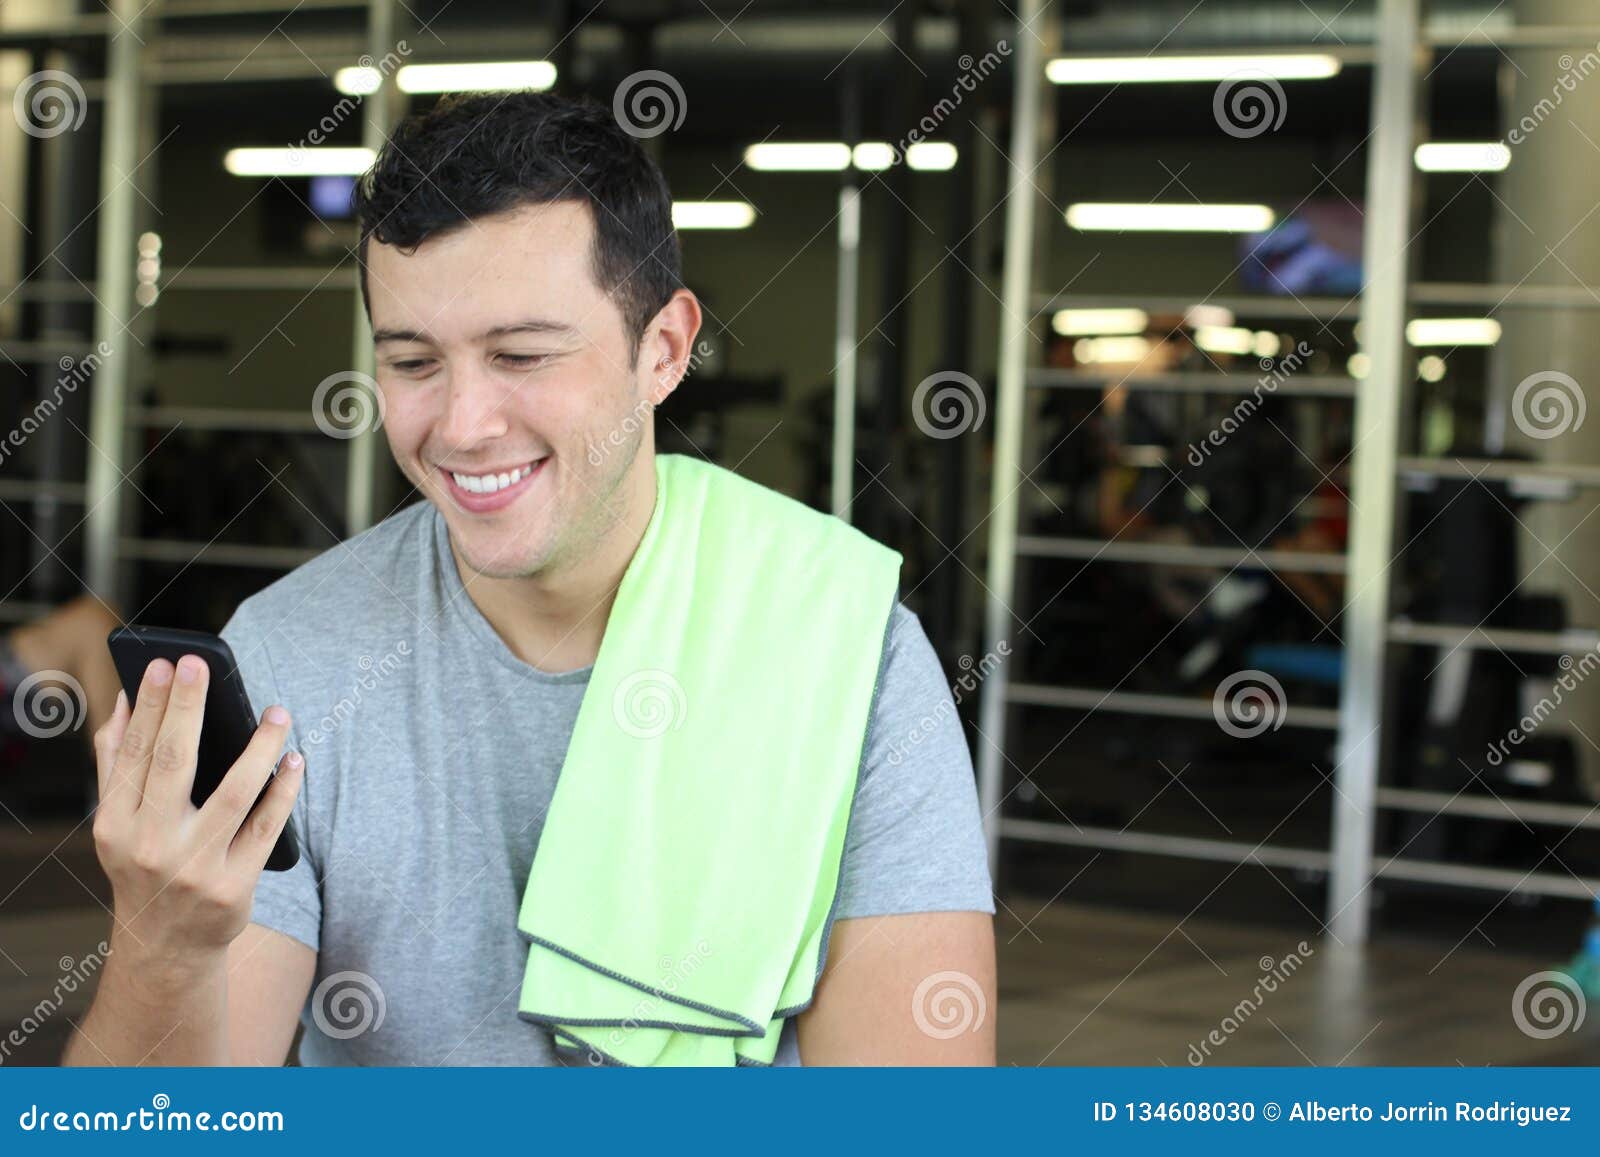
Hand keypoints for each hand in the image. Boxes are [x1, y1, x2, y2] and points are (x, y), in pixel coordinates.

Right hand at [90, 654, 303, 977]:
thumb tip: (123, 702)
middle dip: (186, 710)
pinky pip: (266, 827)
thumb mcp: (118, 824)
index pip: (134, 753)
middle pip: (173, 764)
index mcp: (116, 824)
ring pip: (233, 793)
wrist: (165, 948)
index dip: (150, 706)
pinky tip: (295, 758)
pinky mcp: (234, 886)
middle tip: (200, 665)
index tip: (164, 664)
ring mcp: (193, 867)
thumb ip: (115, 764)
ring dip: (259, 747)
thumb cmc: (145, 867)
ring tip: (278, 712)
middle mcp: (149, 846)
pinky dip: (283, 789)